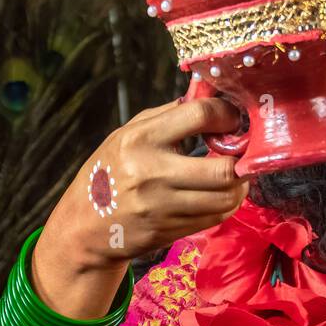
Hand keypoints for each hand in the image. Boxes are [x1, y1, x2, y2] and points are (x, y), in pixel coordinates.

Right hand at [33, 97, 250, 315]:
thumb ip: (168, 115)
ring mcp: (160, 207)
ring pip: (225, 198)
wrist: (83, 225)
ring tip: (235, 173)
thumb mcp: (127, 133)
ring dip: (239, 185)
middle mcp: (151, 173)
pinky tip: (221, 193)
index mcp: (141, 139)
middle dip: (241, 160)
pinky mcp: (167, 230)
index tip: (232, 118)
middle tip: (242, 153)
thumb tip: (209, 95)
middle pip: (223, 169)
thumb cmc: (110, 170)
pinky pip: (214, 217)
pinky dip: (226, 204)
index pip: (199, 115)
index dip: (226, 114)